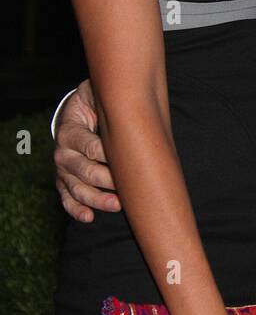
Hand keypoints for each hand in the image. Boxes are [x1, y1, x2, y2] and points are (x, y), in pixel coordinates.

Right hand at [54, 79, 119, 221]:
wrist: (77, 113)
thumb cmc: (95, 106)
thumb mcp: (98, 97)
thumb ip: (110, 101)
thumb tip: (134, 103)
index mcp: (69, 130)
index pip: (90, 146)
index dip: (108, 155)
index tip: (129, 160)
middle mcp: (63, 152)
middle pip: (84, 171)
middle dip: (107, 180)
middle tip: (127, 188)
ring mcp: (63, 169)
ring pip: (77, 188)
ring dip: (96, 199)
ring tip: (116, 205)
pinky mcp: (64, 182)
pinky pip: (67, 199)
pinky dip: (76, 210)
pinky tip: (89, 217)